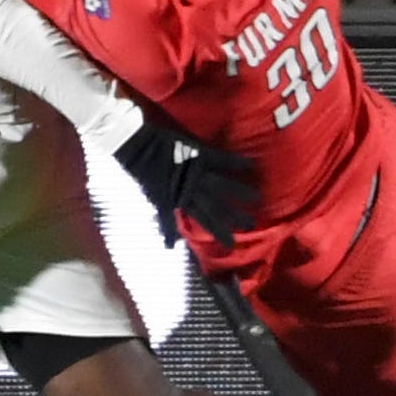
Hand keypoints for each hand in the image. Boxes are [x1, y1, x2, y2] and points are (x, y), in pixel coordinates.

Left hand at [114, 121, 257, 249]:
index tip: (232, 244)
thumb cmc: (145, 174)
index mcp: (182, 200)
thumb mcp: (156, 200)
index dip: (218, 233)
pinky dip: (236, 162)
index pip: (204, 221)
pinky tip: (252, 165)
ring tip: (258, 198)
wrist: (137, 148)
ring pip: (221, 186)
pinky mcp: (199, 154)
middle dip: (234, 216)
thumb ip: (165, 222)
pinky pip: (221, 159)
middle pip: (216, 205)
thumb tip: (168, 247)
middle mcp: (192, 189)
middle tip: (252, 224)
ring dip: (240, 192)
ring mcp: (196, 172)